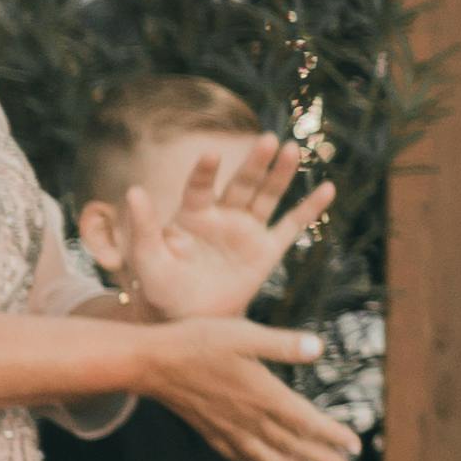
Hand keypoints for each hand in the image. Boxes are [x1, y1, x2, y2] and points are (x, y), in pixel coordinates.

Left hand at [108, 136, 320, 324]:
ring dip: (280, 174)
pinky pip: (291, 226)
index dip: (205, 172)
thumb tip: (133, 190)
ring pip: (267, 197)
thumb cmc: (160, 289)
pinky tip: (327, 189)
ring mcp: (246, 231)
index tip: (210, 156)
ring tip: (293, 150)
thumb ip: (143, 227)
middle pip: (242, 184)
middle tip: (268, 141)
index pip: (200, 187)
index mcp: (192, 215)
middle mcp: (222, 216)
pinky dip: (309, 208)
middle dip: (255, 163)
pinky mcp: (266, 251)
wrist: (188, 319)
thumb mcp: (146, 259)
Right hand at [133, 314, 355, 460]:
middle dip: (321, 459)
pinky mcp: (209, 430)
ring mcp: (228, 428)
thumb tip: (319, 347)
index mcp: (264, 395)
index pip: (307, 422)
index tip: (355, 446)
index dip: (333, 435)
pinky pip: (237, 455)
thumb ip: (282, 345)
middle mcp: (249, 418)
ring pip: (267, 456)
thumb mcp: (244, 334)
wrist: (151, 363)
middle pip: (292, 445)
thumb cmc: (199, 342)